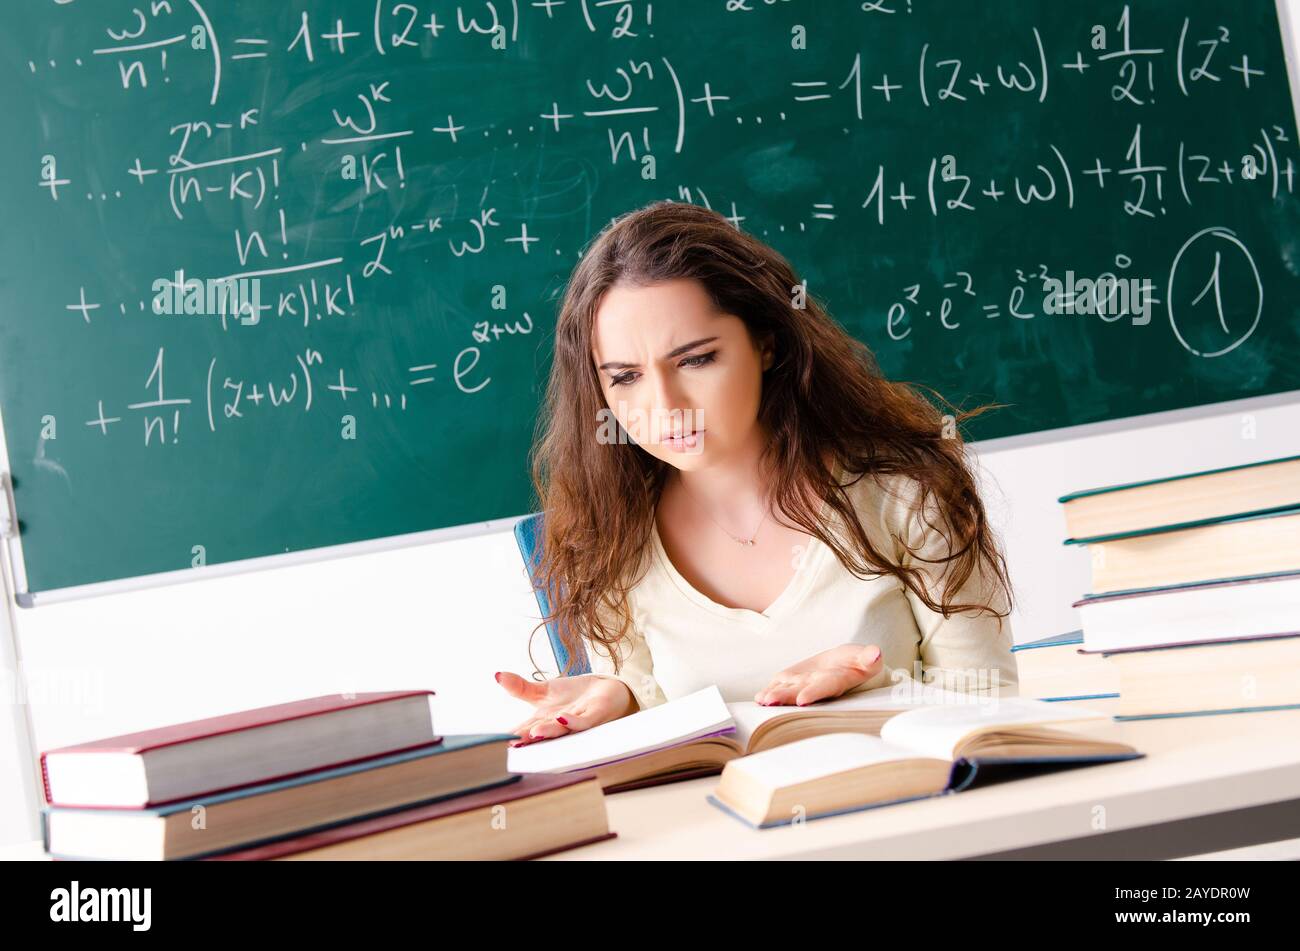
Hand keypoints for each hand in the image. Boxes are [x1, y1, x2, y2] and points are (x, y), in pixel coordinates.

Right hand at [495, 671, 637, 746]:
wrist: (605, 691)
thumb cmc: (573, 696)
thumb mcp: (542, 691)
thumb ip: (519, 687)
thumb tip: (497, 675)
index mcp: (541, 721)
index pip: (521, 730)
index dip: (509, 737)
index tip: (492, 744)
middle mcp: (556, 726)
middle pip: (539, 735)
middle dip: (526, 741)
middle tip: (509, 746)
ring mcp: (574, 723)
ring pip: (560, 730)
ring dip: (547, 731)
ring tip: (534, 733)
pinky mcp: (592, 716)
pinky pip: (582, 721)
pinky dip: (572, 720)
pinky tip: (562, 717)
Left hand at [754, 644, 882, 706]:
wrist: (844, 665)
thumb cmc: (858, 663)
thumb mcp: (867, 657)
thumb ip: (869, 657)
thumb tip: (875, 653)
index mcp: (836, 682)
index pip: (825, 688)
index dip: (814, 693)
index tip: (802, 699)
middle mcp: (817, 687)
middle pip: (800, 693)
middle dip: (785, 698)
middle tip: (771, 700)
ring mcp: (803, 685)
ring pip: (787, 691)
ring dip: (774, 697)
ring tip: (762, 699)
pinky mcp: (792, 681)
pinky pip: (779, 687)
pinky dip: (769, 692)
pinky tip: (760, 697)